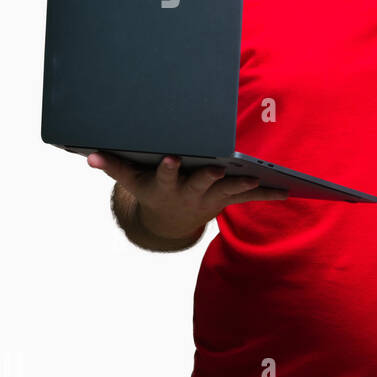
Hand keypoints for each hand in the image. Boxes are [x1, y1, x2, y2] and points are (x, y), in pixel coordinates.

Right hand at [88, 152, 287, 239]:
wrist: (170, 220)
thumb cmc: (151, 189)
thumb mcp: (131, 179)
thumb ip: (113, 165)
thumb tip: (89, 155)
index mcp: (166, 185)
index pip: (166, 175)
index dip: (169, 168)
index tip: (172, 157)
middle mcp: (189, 193)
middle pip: (201, 184)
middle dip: (210, 177)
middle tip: (221, 168)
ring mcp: (210, 198)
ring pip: (230, 191)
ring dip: (244, 185)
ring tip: (260, 177)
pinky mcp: (227, 199)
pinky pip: (250, 197)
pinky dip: (268, 193)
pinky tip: (287, 189)